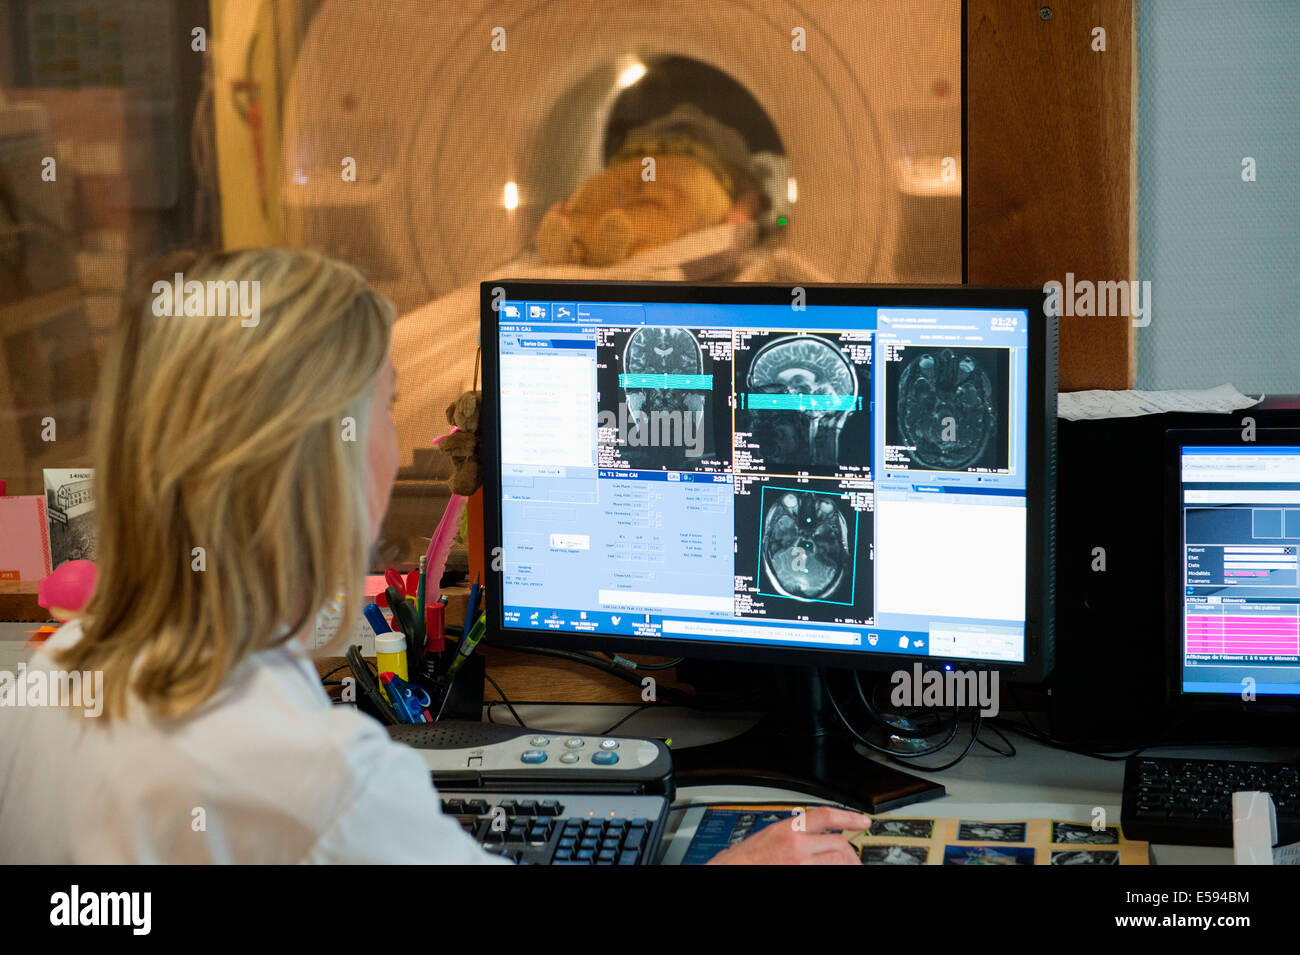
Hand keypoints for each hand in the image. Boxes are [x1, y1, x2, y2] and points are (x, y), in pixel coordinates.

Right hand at [705, 807, 869, 864]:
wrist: (727, 871)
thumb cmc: (740, 860)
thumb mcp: (767, 836)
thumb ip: (791, 834)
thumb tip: (811, 837)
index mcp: (787, 829)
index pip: (825, 816)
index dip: (849, 817)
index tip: (863, 820)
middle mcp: (796, 846)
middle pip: (838, 844)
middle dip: (851, 853)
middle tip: (855, 859)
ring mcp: (800, 865)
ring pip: (837, 861)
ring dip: (846, 865)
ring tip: (848, 867)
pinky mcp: (799, 877)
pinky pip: (826, 874)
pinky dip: (833, 873)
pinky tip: (833, 873)